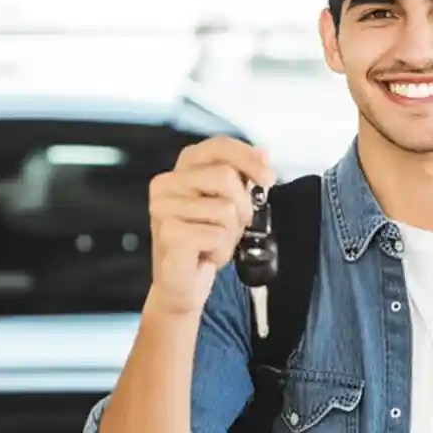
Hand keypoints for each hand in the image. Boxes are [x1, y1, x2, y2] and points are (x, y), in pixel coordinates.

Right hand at [146, 136, 275, 316]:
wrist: (182, 286)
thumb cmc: (204, 243)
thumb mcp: (227, 204)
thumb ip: (241, 177)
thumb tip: (263, 154)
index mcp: (181, 170)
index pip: (218, 146)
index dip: (248, 158)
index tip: (268, 178)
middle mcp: (166, 184)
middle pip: (226, 176)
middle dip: (242, 207)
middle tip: (233, 227)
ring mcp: (163, 208)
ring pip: (225, 209)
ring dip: (231, 235)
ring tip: (213, 245)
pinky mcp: (168, 233)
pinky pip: (217, 235)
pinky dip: (222, 252)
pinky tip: (206, 257)